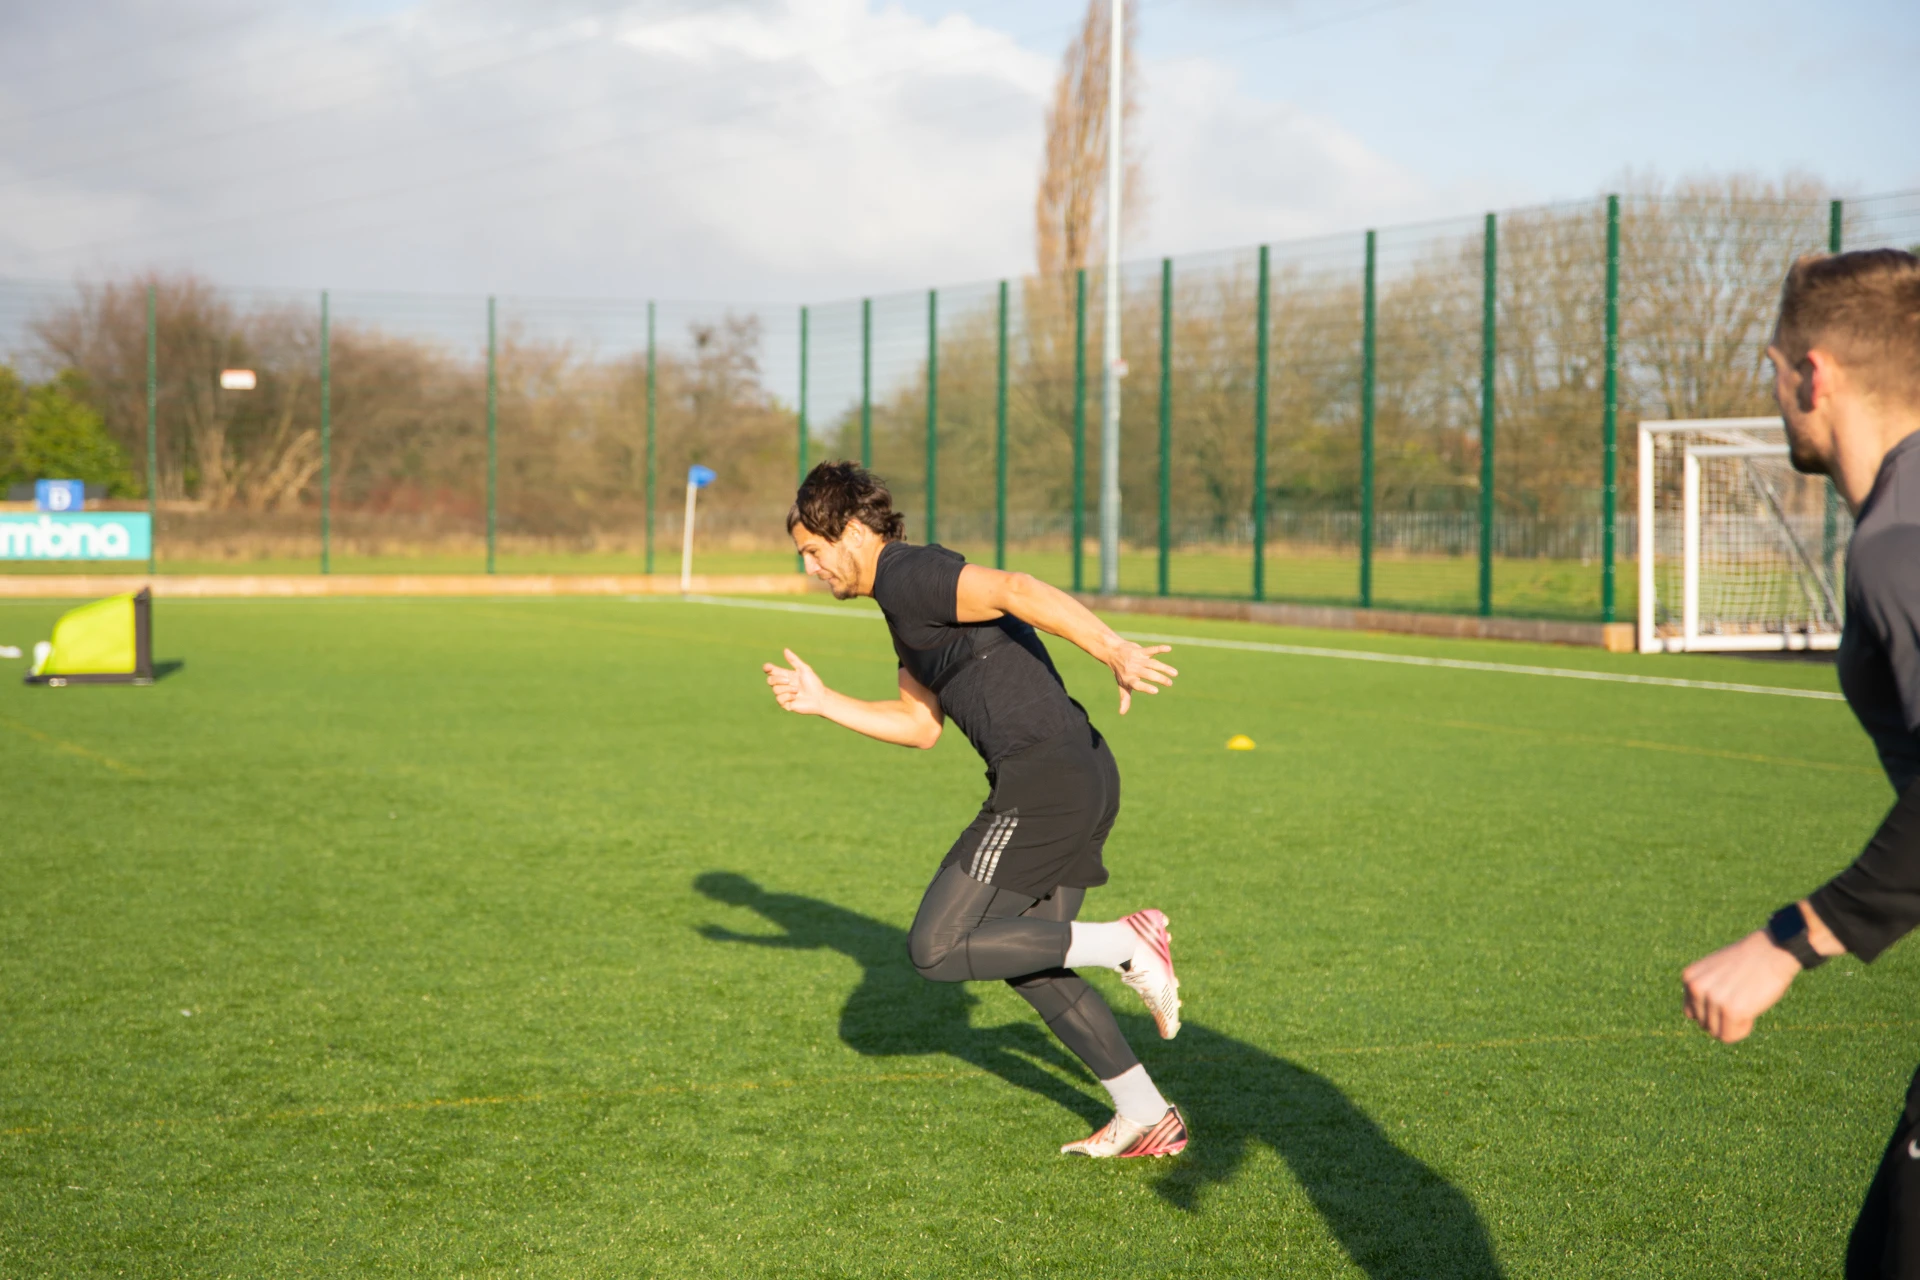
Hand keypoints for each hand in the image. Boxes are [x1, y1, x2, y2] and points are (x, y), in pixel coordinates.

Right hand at [764, 648, 829, 715]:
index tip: (768, 667)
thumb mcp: (804, 669)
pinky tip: (795, 697)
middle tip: (789, 681)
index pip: (772, 671)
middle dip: (778, 679)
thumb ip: (794, 660)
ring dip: (786, 689)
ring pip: (775, 690)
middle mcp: (783, 685)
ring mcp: (784, 695)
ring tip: (797, 690)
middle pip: (770, 680)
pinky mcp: (786, 704)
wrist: (819, 698)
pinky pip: (779, 699)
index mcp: (786, 676)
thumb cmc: (813, 683)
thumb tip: (785, 650)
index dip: (767, 668)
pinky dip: (787, 697)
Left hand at [1106, 641, 1177, 714]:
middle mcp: (1133, 669)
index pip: (1137, 685)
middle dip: (1160, 678)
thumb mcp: (1122, 685)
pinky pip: (1151, 649)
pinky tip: (1169, 649)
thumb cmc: (1120, 672)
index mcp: (1129, 679)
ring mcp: (1137, 659)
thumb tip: (1122, 713)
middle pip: (1148, 674)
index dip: (1146, 687)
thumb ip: (1125, 698)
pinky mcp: (1140, 650)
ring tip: (1174, 673)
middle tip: (1170, 683)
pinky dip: (1160, 649)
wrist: (1112, 652)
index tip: (1155, 691)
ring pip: (1153, 664)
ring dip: (1164, 668)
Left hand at [1682, 930, 1801, 1042]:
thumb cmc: (1747, 962)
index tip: (1728, 999)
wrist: (1772, 950)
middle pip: (1704, 1024)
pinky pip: (1729, 1036)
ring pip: (1716, 1032)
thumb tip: (1700, 1020)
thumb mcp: (1714, 971)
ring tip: (1747, 1003)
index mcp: (1689, 978)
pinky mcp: (1731, 1011)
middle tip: (1741, 999)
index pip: (1691, 1013)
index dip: (1712, 1012)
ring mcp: (1712, 999)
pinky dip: (1742, 1030)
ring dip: (1734, 1024)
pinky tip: (1751, 1012)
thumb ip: (1703, 990)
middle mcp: (1695, 988)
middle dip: (1723, 1019)